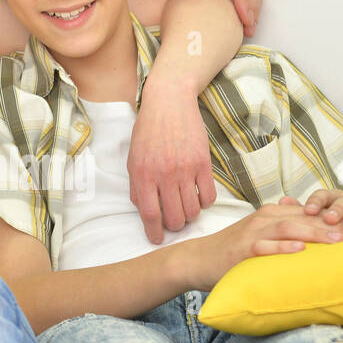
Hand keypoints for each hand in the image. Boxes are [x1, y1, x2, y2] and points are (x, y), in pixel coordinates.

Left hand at [128, 75, 216, 243]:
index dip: (153, 232)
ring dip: (190, 216)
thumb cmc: (148, 131)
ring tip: (186, 209)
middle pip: (174, 217)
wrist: (169, 103)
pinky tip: (199, 197)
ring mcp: (185, 170)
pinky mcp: (204, 164)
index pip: (149, 214)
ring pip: (193, 210)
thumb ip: (137, 185)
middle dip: (174, 226)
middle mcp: (164, 174)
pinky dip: (205, 203)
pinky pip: (209, 196)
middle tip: (174, 222)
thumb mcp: (133, 157)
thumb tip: (144, 210)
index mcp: (142, 174)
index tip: (157, 239)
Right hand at [190, 202, 342, 290]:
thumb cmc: (231, 249)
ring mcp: (251, 233)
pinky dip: (282, 247)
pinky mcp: (242, 249)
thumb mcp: (258, 231)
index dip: (332, 217)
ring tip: (335, 239)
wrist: (198, 258)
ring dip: (313, 232)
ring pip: (287, 228)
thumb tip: (302, 211)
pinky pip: (265, 246)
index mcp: (269, 213)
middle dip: (330, 224)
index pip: (306, 212)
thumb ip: (280, 221)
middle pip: (301, 217)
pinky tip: (299, 249)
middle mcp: (262, 219)